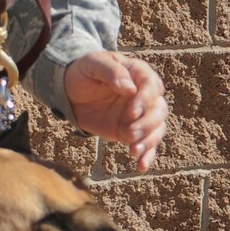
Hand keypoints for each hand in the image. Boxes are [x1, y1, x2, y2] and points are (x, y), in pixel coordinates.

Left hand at [65, 52, 168, 171]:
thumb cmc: (83, 71)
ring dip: (149, 141)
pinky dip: (147, 155)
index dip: (145, 99)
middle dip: (147, 124)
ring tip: (133, 150)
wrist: (70, 91)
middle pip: (159, 110)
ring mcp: (140, 115)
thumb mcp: (93, 64)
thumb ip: (112, 72)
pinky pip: (146, 144)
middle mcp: (145, 95)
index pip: (152, 85)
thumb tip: (129, 88)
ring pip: (157, 128)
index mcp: (138, 74)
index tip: (132, 112)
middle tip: (130, 132)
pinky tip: (141, 166)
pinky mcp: (132, 131)